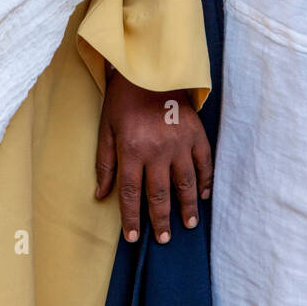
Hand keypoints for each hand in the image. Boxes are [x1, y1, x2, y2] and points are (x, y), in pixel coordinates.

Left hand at [95, 72, 212, 243]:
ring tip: (189, 224)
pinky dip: (205, 180)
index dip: (131, 218)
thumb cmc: (123, 97)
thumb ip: (105, 162)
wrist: (150, 67)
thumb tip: (101, 195)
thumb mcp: (106, 127)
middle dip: (161, 220)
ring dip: (188, 207)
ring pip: (185, 184)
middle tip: (164, 238)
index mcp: (132, 149)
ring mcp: (180, 142)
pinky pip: (204, 163)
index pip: (131, 193)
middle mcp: (157, 150)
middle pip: (160, 195)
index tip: (133, 237)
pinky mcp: (196, 133)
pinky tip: (204, 194)